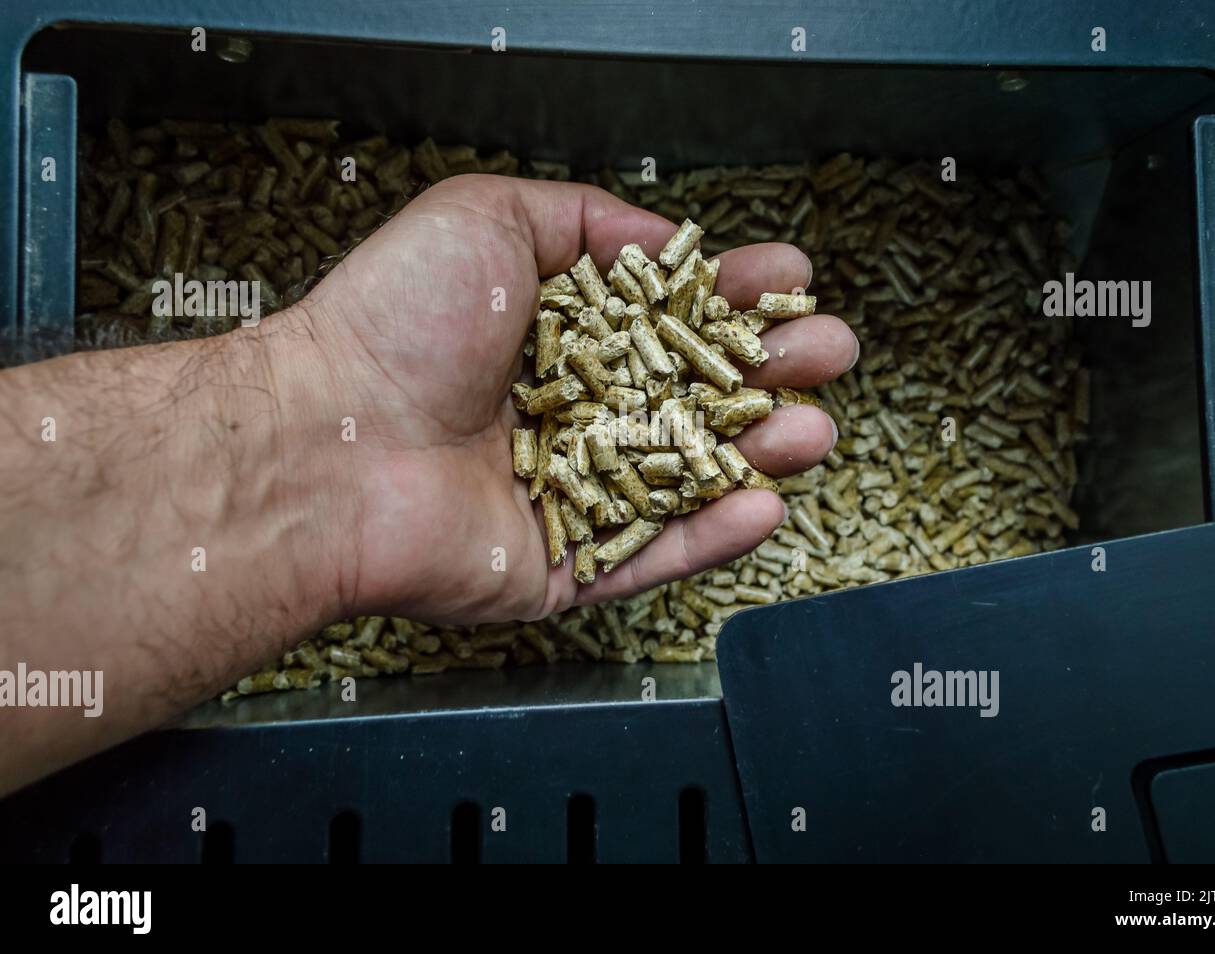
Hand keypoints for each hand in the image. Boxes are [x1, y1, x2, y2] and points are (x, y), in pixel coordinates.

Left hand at [285, 174, 858, 623]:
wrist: (327, 438)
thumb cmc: (396, 323)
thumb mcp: (489, 218)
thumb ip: (586, 220)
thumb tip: (663, 237)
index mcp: (554, 338)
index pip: (666, 318)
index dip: (732, 299)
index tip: (788, 280)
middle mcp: (567, 414)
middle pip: (691, 397)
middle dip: (766, 372)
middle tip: (827, 349)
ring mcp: (568, 494)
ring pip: (684, 478)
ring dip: (759, 452)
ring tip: (815, 425)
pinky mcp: (562, 567)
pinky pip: (651, 555)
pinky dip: (713, 536)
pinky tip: (767, 499)